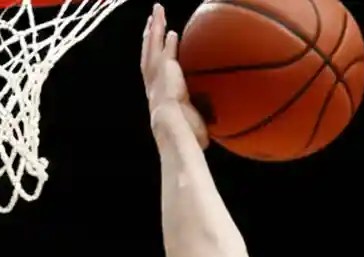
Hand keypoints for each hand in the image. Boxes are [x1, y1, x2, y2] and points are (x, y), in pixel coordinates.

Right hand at [140, 3, 207, 148]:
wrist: (173, 128)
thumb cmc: (185, 136)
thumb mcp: (195, 128)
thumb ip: (201, 126)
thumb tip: (214, 136)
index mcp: (159, 97)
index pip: (155, 74)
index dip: (156, 61)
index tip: (159, 52)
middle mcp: (153, 83)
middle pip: (149, 54)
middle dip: (149, 38)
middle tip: (149, 24)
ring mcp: (156, 73)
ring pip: (152, 45)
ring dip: (154, 28)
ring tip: (156, 14)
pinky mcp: (164, 66)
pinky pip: (164, 46)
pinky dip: (165, 35)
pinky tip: (170, 27)